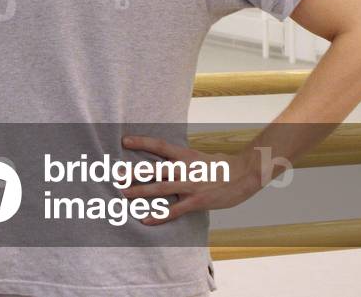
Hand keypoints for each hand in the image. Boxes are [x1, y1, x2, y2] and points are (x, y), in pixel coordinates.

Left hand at [119, 134, 261, 225]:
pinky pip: (174, 210)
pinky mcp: (196, 202)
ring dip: (140, 192)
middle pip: (154, 169)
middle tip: (116, 174)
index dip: (141, 142)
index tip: (124, 140)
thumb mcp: (198, 157)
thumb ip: (181, 160)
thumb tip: (164, 160)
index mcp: (185, 155)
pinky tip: (145, 220)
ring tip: (123, 194)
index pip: (159, 145)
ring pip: (160, 189)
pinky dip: (159, 216)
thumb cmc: (220, 166)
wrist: (244, 175)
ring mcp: (190, 186)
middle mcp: (185, 169)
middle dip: (134, 172)